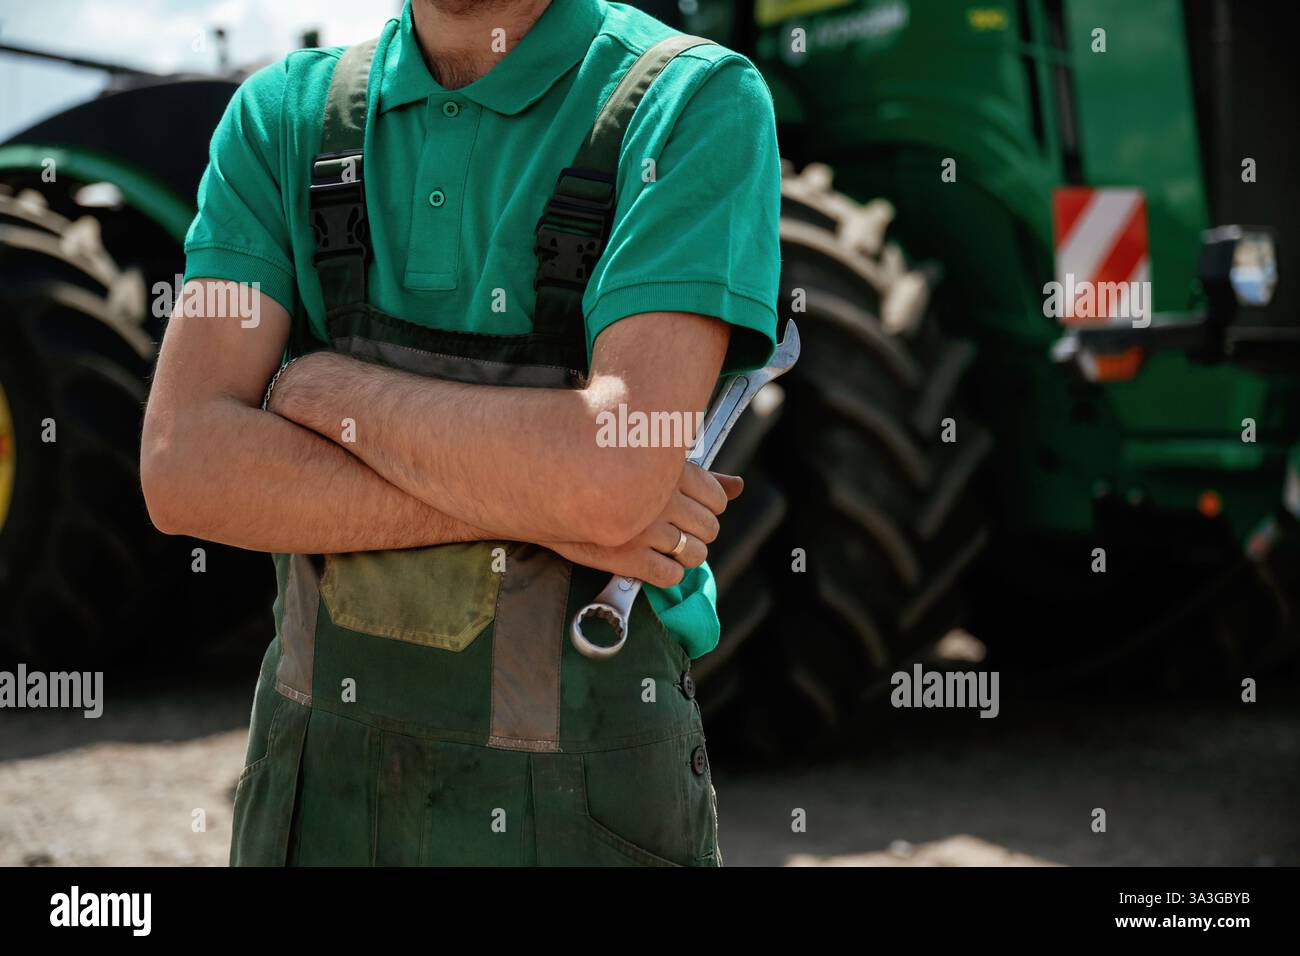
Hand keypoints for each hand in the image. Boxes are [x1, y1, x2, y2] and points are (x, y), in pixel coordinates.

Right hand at [549, 463, 742, 587]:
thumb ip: (701, 477)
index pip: (718, 499)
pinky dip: (668, 574)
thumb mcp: (651, 466)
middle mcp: (660, 499)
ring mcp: (644, 529)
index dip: (707, 507)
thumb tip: (740, 485)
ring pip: (695, 555)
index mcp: (668, 470)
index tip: (686, 507)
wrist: (545, 484)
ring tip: (664, 546)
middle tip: (673, 529)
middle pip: (710, 529)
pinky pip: (670, 576)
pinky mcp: (628, 557)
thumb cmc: (602, 472)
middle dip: (698, 533)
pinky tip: (652, 562)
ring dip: (686, 555)